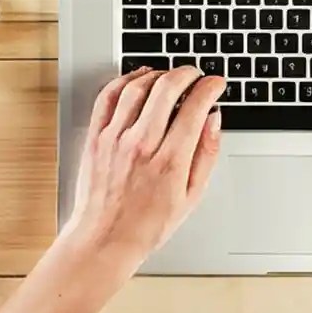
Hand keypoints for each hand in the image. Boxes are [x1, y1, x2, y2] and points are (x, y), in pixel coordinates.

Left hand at [64, 65, 225, 266]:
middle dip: (187, 73)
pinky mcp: (96, 137)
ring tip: (169, 76)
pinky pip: (108, 96)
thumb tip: (213, 120)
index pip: (195, 107)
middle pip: (166, 88)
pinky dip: (125, 80)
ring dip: (158, 73)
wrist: (105, 239)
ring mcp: (115, 139)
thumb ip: (206, 154)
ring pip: (137, 87)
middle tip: (195, 75)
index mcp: (170, 161)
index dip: (210, 87)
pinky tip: (137, 79)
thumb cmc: (148, 224)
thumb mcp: (191, 196)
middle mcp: (141, 145)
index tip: (215, 83)